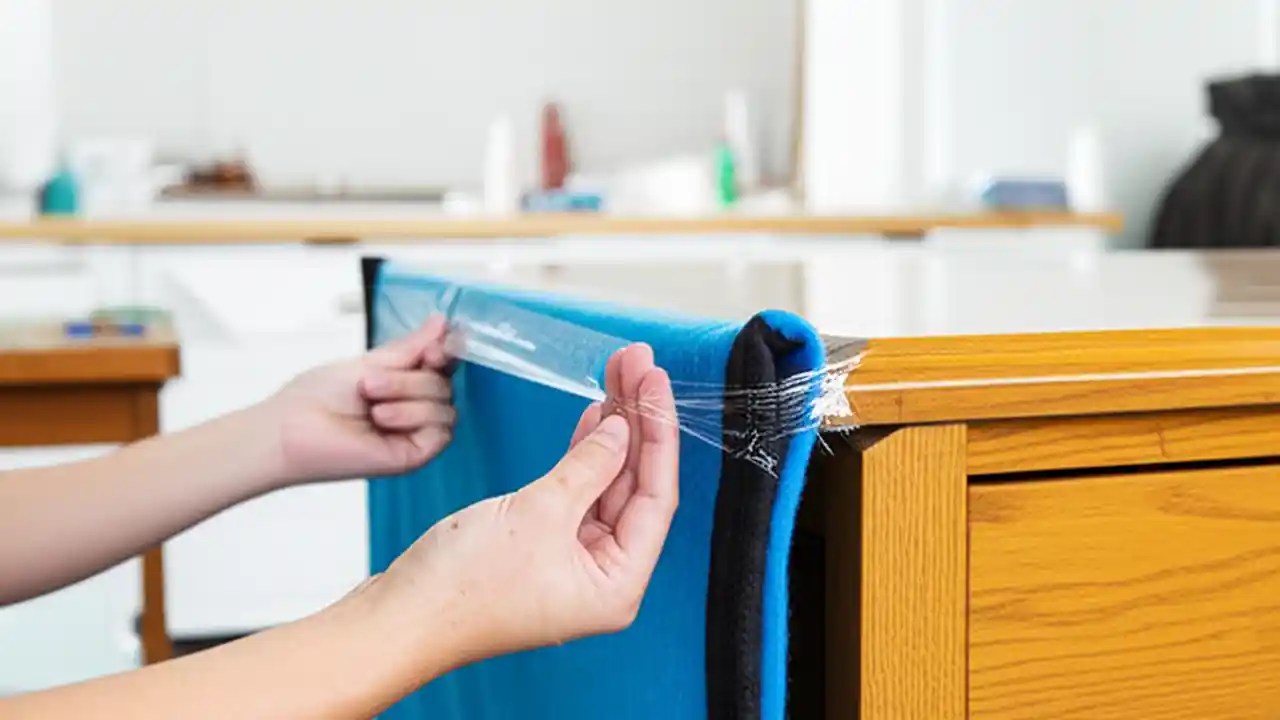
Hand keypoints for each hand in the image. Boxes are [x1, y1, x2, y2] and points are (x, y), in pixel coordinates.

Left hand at [263, 316, 456, 485]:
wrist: (293, 427)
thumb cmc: (318, 397)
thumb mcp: (369, 362)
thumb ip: (410, 347)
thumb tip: (442, 323)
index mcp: (404, 384)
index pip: (443, 364)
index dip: (445, 352)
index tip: (434, 345)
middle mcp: (414, 408)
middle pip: (444, 384)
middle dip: (409, 378)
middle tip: (370, 382)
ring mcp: (415, 433)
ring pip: (445, 406)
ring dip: (407, 395)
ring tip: (371, 402)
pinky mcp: (415, 454)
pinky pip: (440, 431)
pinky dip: (413, 417)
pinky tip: (382, 418)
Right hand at [371, 343, 678, 671]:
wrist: (399, 616)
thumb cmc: (462, 585)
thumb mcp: (537, 512)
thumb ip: (588, 466)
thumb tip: (622, 429)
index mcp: (618, 583)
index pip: (655, 494)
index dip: (658, 431)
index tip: (656, 380)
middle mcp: (604, 576)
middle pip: (635, 484)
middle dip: (636, 421)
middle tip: (639, 362)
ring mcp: (573, 562)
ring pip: (606, 483)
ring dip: (612, 430)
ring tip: (619, 375)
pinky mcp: (544, 548)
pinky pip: (578, 493)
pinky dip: (584, 455)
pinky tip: (594, 417)